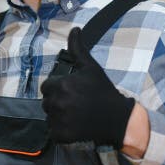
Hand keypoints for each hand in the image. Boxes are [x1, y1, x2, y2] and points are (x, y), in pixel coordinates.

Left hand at [41, 27, 134, 148]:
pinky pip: (53, 131)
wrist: (118, 118)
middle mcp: (58, 102)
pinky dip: (61, 130)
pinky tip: (75, 125)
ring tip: (76, 114)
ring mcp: (59, 120)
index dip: (58, 88)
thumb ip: (78, 48)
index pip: (47, 86)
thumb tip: (74, 29)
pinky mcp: (61, 135)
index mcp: (61, 85)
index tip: (72, 92)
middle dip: (57, 101)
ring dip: (58, 115)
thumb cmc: (103, 91)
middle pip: (47, 101)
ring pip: (49, 116)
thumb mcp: (91, 68)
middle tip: (75, 103)